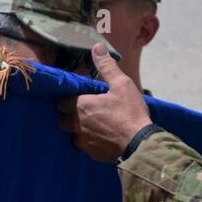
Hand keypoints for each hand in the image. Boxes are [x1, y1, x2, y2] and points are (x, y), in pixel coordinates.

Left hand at [57, 42, 151, 161]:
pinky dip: (88, 143)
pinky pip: (84, 147)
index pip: (62, 102)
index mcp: (81, 106)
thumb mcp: (121, 84)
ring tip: (91, 126)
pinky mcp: (92, 154)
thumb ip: (106, 66)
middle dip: (68, 115)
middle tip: (82, 111)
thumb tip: (97, 47)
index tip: (75, 97)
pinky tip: (99, 139)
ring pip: (72, 136)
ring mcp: (84, 142)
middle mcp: (77, 125)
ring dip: (77, 131)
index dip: (67, 99)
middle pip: (62, 120)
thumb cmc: (130, 112)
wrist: (139, 144)